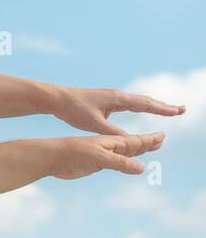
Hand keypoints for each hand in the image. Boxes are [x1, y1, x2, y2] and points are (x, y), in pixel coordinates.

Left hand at [48, 131, 164, 179]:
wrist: (49, 152)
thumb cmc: (71, 151)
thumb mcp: (96, 157)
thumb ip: (119, 162)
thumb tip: (143, 168)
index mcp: (110, 138)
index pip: (135, 138)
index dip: (150, 139)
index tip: (164, 137)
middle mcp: (107, 140)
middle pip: (132, 139)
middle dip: (148, 139)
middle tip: (163, 139)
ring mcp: (99, 146)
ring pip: (123, 143)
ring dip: (138, 143)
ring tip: (150, 144)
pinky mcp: (92, 153)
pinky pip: (113, 150)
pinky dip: (124, 151)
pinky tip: (123, 152)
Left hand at [53, 86, 185, 135]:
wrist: (56, 99)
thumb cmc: (74, 110)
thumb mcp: (95, 124)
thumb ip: (113, 133)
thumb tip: (132, 142)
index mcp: (117, 99)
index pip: (145, 104)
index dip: (162, 109)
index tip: (178, 112)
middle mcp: (117, 95)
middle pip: (145, 100)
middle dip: (163, 106)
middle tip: (181, 109)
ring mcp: (111, 96)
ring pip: (137, 101)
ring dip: (153, 105)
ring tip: (166, 110)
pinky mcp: (104, 100)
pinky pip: (128, 102)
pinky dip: (140, 105)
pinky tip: (140, 109)